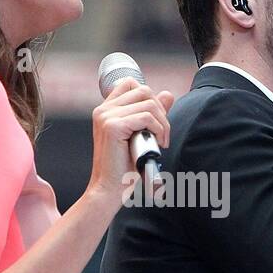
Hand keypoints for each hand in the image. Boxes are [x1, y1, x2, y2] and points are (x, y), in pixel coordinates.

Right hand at [87, 77, 173, 203]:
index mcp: (106, 110)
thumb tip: (168, 94)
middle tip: (162, 134)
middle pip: (144, 90)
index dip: (150, 98)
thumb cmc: (124, 168)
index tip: (155, 121)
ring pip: (148, 103)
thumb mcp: (141, 135)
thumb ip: (152, 113)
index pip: (131, 83)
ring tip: (161, 141)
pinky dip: (159, 129)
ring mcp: (106, 116)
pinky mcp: (113, 126)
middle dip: (161, 111)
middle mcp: (103, 110)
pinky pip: (146, 117)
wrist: (109, 190)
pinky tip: (158, 144)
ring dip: (163, 123)